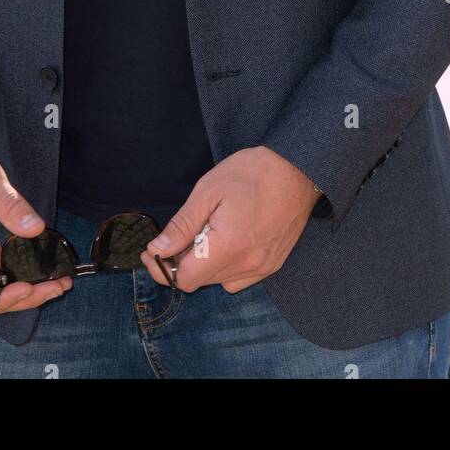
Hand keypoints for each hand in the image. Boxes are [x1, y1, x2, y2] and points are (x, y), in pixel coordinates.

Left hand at [139, 145, 318, 293]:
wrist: (297, 168)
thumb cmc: (252, 173)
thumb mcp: (208, 191)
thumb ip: (182, 226)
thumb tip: (157, 250)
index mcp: (228, 247)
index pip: (185, 280)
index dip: (162, 268)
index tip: (152, 251)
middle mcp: (248, 265)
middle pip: (201, 281)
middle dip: (182, 262)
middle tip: (176, 235)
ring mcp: (263, 267)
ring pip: (219, 281)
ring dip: (204, 264)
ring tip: (205, 233)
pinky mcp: (273, 264)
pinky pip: (240, 278)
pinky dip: (226, 265)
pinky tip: (225, 240)